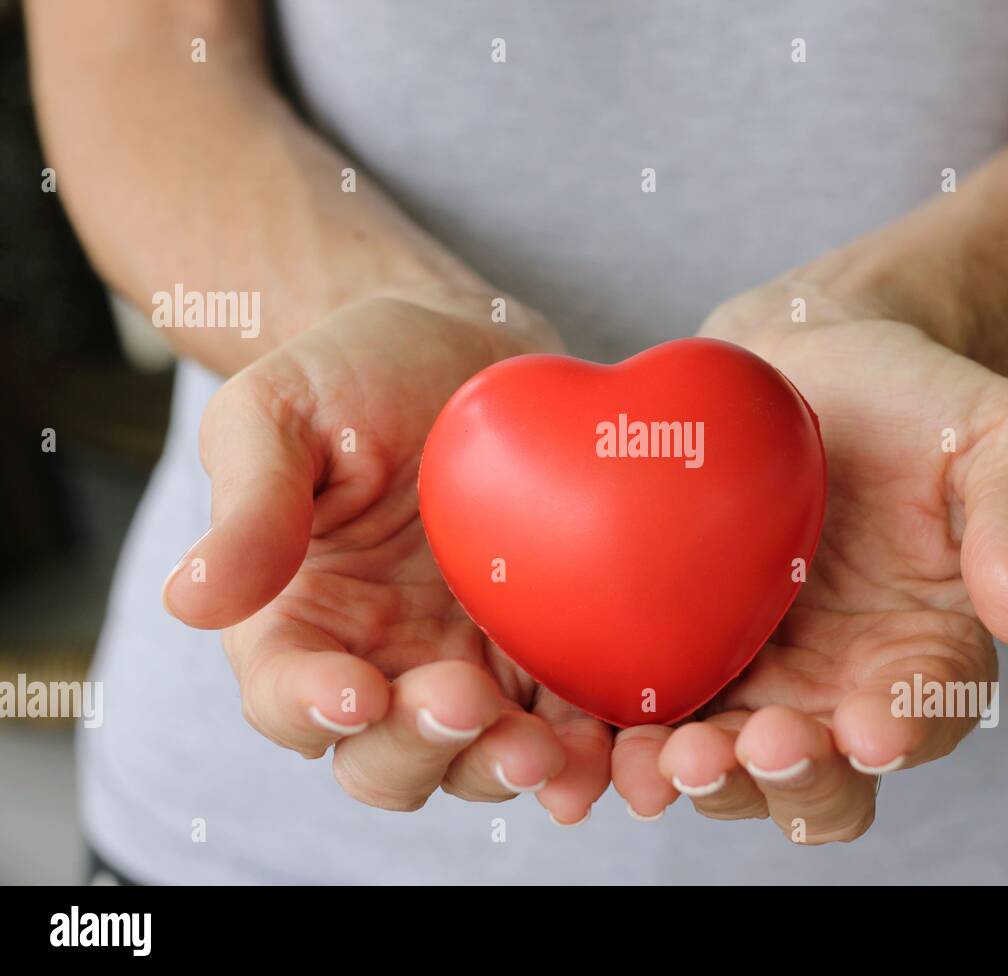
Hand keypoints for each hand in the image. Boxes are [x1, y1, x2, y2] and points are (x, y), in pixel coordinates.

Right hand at [162, 294, 609, 823]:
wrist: (463, 348)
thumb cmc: (353, 372)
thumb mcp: (276, 413)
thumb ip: (247, 505)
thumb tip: (187, 601)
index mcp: (296, 618)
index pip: (284, 696)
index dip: (311, 708)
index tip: (355, 690)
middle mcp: (376, 661)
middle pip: (384, 757)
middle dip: (422, 747)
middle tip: (467, 702)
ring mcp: (463, 664)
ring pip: (474, 760)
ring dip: (505, 767)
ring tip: (546, 749)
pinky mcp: (539, 653)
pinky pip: (559, 723)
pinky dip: (579, 749)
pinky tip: (607, 744)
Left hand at [611, 277, 1007, 841]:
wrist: (813, 359)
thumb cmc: (919, 397)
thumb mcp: (1003, 433)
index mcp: (930, 653)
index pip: (927, 718)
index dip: (901, 735)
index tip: (871, 728)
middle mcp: (844, 686)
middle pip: (824, 779)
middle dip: (789, 780)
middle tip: (755, 744)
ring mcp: (760, 676)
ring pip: (733, 769)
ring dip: (704, 779)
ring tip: (666, 757)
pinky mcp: (687, 649)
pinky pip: (659, 714)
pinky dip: (632, 744)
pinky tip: (606, 738)